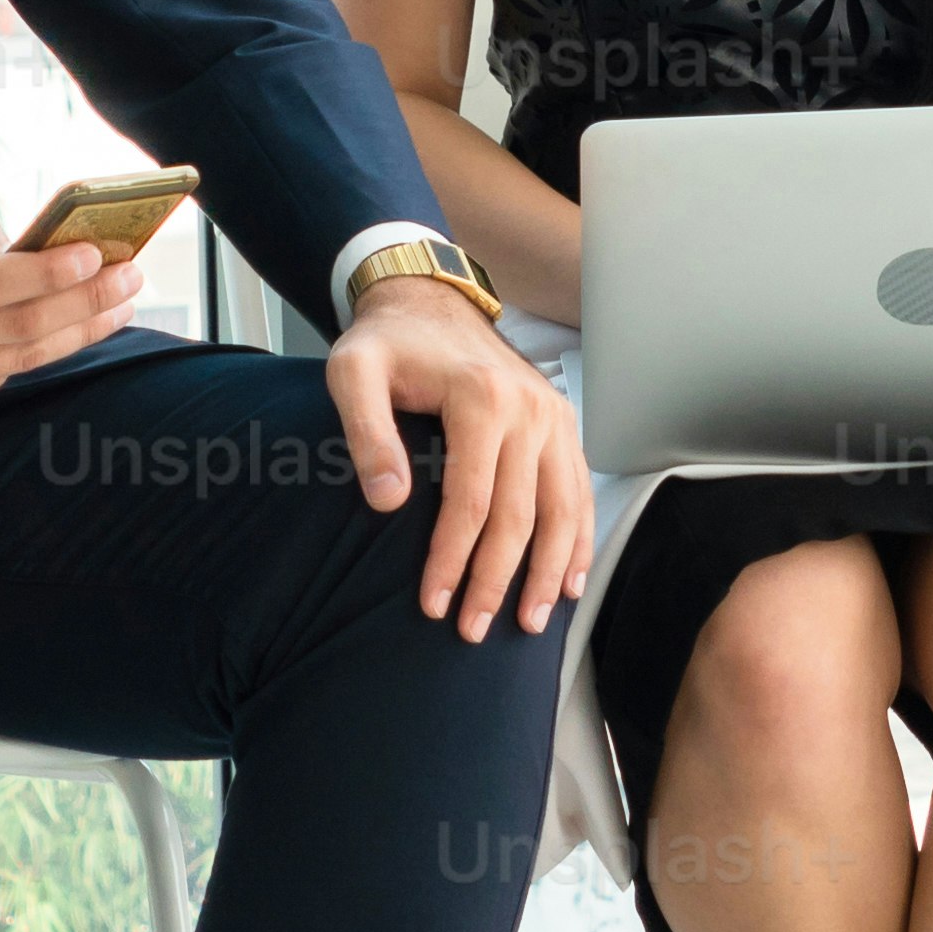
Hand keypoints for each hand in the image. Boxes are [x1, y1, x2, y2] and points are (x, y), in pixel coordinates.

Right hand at [0, 182, 152, 439]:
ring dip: (79, 328)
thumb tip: (17, 241)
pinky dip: (35, 350)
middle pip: (19, 328)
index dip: (48, 273)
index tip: (95, 253)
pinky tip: (68, 325)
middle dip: (87, 299)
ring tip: (121, 300)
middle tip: (132, 273)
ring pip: (19, 359)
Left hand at [327, 269, 583, 634]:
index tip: (433, 604)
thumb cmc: (386, 343)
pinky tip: (571, 581)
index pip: (471, 502)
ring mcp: (553, 417)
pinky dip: (579, 540)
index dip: (453, 559)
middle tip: (474, 631)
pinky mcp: (562, 424)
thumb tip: (389, 502)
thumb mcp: (353, 374)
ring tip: (532, 623)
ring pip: (563, 510)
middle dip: (497, 580)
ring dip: (549, 572)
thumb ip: (366, 434)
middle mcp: (530, 409)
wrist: (428, 300)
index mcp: (482, 398)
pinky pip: (580, 491)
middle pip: (521, 516)